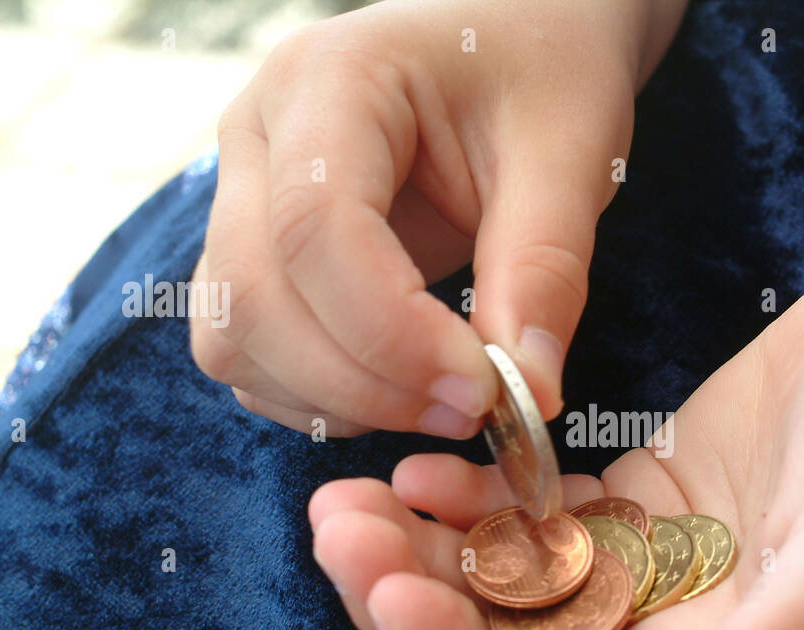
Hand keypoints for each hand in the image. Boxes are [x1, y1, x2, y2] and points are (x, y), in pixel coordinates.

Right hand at [190, 0, 682, 436]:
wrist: (519, 44)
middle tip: (471, 412)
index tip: (482, 390)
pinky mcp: (255, 249)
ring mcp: (241, 192)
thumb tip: (529, 394)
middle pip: (254, 295)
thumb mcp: (569, 157)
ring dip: (331, 397)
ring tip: (441, 401)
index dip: (392, 335)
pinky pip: (247, 351)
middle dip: (362, 381)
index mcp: (331, 79)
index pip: (316, 227)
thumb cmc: (544, 75)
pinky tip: (399, 391)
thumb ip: (545, 273)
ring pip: (234, 334)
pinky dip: (314, 396)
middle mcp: (258, 132)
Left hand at [308, 253, 803, 629]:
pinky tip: (424, 468)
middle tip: (341, 531)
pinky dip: (471, 507)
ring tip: (347, 498)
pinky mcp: (636, 514)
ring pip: (502, 601)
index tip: (398, 597)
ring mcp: (646, 583)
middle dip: (409, 614)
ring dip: (420, 559)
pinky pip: (530, 530)